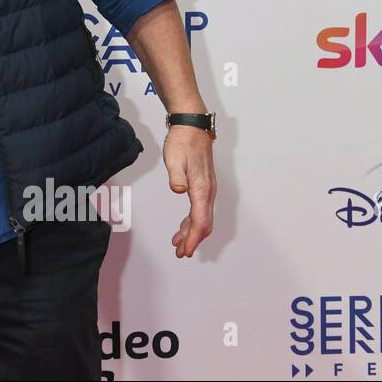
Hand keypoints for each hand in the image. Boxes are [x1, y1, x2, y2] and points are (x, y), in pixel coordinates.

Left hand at [162, 125, 215, 257]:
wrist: (191, 128)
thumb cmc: (182, 142)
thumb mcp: (174, 158)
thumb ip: (177, 176)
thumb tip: (179, 190)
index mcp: (202, 188)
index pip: (200, 221)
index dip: (193, 238)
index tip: (185, 251)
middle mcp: (207, 191)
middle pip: (203, 223)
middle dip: (193, 240)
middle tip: (180, 253)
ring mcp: (206, 189)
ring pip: (202, 218)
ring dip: (191, 232)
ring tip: (178, 244)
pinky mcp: (202, 186)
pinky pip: (199, 210)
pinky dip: (191, 221)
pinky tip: (183, 226)